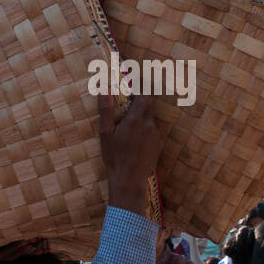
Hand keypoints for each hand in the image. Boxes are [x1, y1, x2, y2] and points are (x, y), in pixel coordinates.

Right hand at [99, 93, 161, 216]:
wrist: (129, 180)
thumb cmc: (114, 157)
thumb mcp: (106, 134)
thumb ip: (106, 110)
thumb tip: (104, 88)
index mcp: (135, 119)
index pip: (144, 95)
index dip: (142, 87)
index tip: (137, 83)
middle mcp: (149, 124)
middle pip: (146, 108)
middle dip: (137, 108)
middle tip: (125, 117)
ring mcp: (156, 134)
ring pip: (149, 120)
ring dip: (141, 122)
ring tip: (129, 135)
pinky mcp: (160, 144)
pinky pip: (153, 132)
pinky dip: (146, 133)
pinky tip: (136, 144)